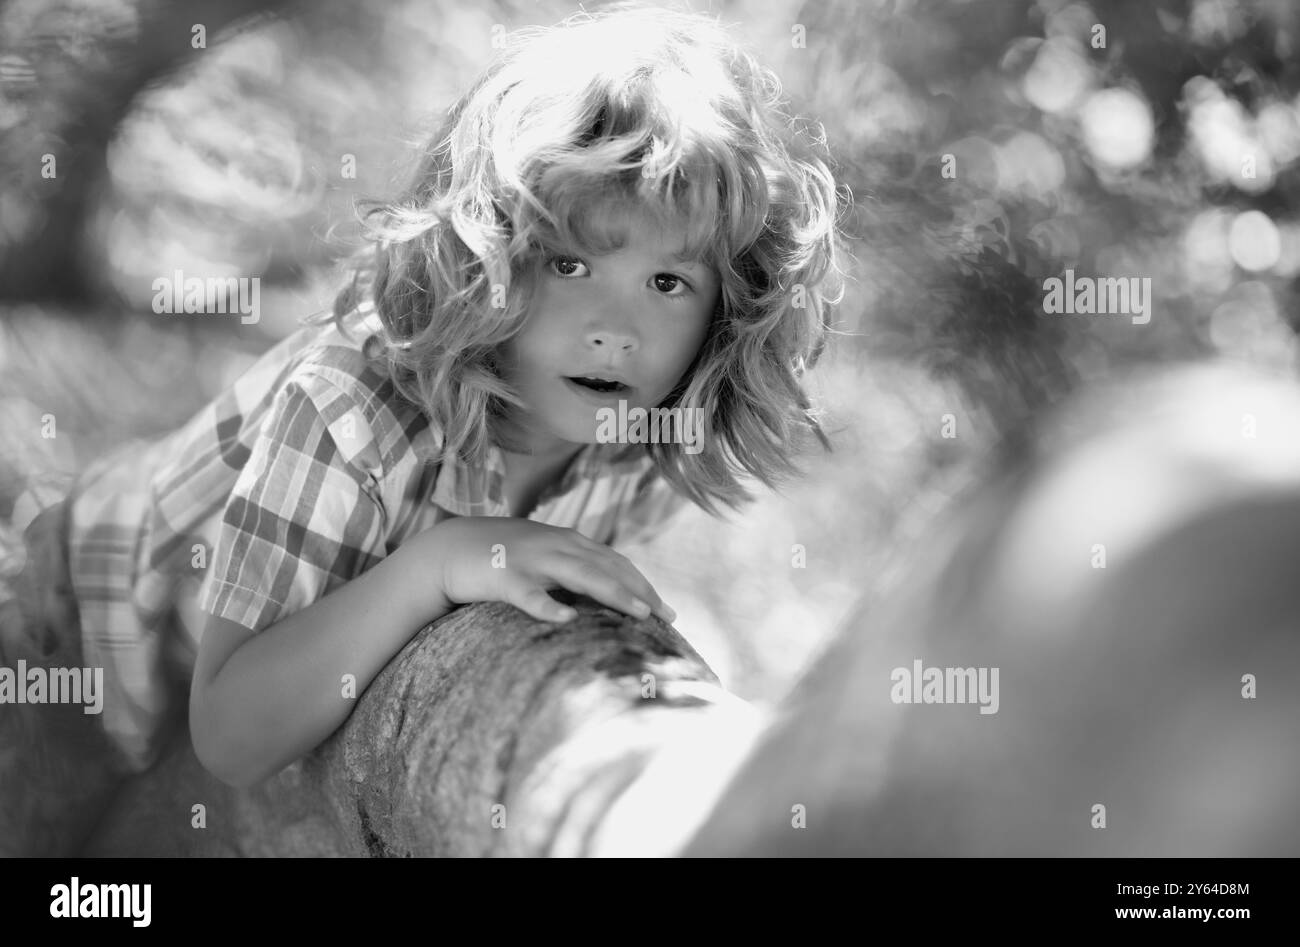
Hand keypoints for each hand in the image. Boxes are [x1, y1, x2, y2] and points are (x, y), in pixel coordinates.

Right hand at [423, 517, 676, 624]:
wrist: (448, 549)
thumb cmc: (502, 559)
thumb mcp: (544, 558)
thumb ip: (574, 571)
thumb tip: (609, 596)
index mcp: (568, 543)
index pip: (616, 563)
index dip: (643, 585)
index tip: (667, 611)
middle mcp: (556, 547)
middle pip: (608, 568)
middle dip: (640, 591)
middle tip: (666, 618)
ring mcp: (531, 560)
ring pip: (579, 575)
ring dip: (612, 593)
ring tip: (638, 613)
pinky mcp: (503, 577)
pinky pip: (528, 595)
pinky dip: (548, 606)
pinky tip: (566, 619)